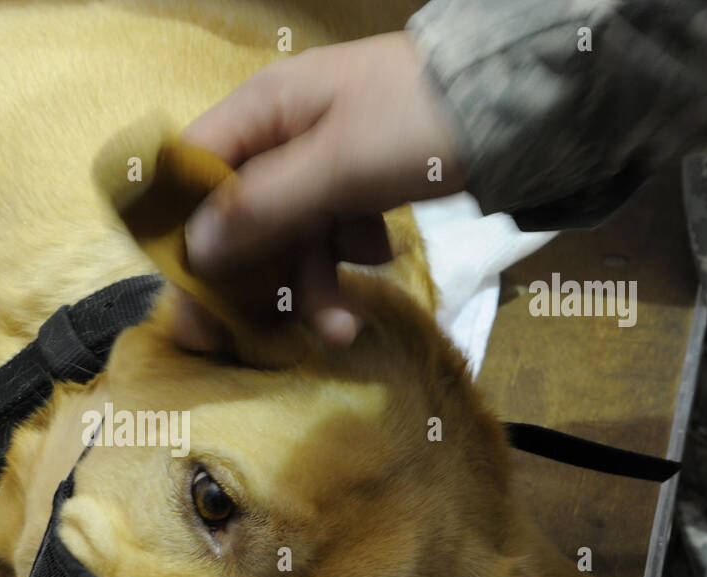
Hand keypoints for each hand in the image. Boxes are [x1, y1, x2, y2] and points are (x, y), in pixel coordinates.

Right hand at [174, 32, 465, 353]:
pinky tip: (380, 261)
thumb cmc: (418, 119)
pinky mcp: (356, 187)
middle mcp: (282, 136)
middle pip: (237, 218)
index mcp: (264, 110)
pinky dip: (348, 260)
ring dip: (311, 286)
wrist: (526, 105)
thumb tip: (195, 248)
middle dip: (248, 280)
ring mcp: (321, 163)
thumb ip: (264, 206)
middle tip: (233, 342)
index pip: (192, 170)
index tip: (183, 290)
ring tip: (341, 329)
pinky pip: (330, 236)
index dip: (180, 229)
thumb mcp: (338, 165)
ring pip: (289, 238)